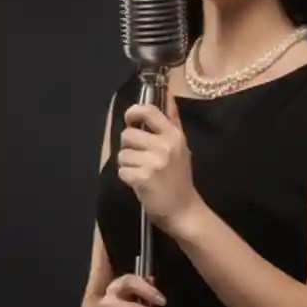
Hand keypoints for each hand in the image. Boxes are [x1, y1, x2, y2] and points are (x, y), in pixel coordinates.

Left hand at [119, 93, 201, 234]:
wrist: (184, 211)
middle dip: (128, 147)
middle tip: (140, 158)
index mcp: (174, 136)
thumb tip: (168, 96)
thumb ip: (172, 123)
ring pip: (122, 154)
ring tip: (142, 172)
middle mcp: (165, 146)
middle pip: (128, 135)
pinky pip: (122, 171)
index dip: (133, 112)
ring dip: (127, 164)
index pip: (149, 111)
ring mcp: (154, 162)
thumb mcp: (182, 148)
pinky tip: (139, 183)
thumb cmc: (180, 179)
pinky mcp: (143, 178)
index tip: (130, 120)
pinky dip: (127, 178)